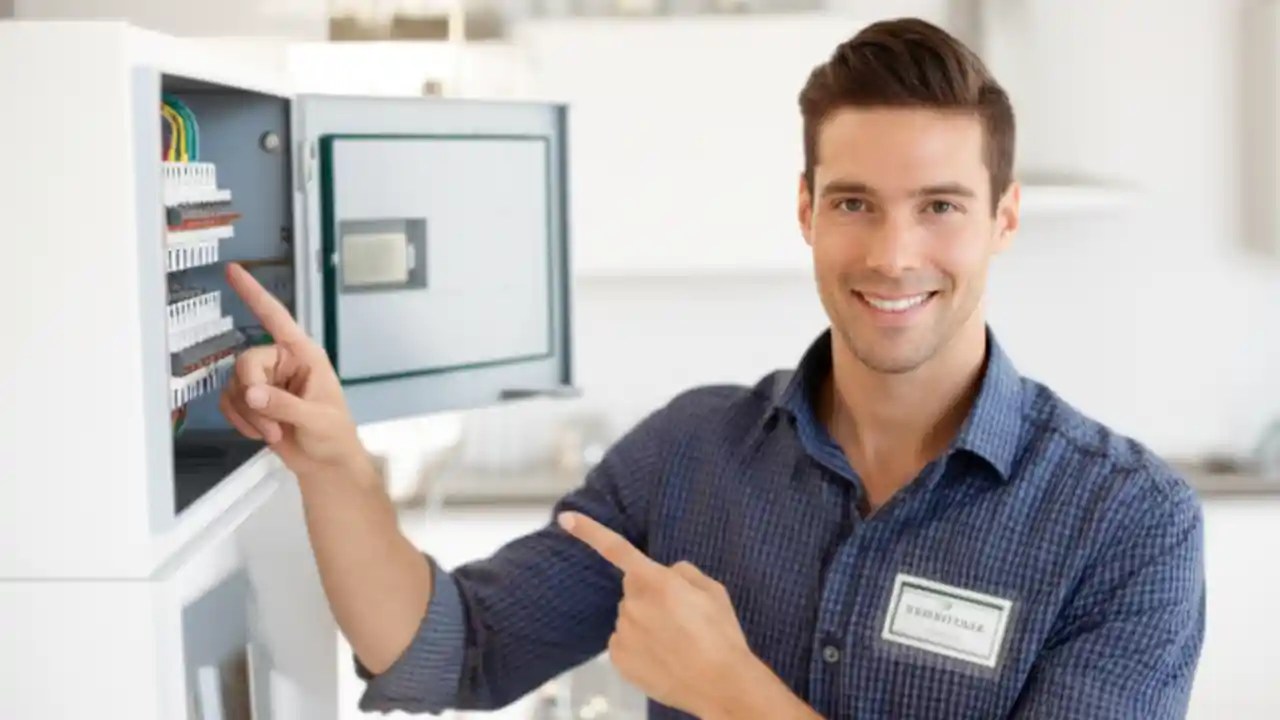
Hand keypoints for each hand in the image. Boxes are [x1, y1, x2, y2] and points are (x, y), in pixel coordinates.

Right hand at [219, 263, 368, 479]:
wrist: (325, 465)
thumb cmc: (334, 436)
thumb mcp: (316, 419)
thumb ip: (285, 405)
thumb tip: (253, 393)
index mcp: (304, 354)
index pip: (276, 318)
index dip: (254, 294)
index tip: (234, 270)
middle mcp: (282, 362)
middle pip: (245, 363)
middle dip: (254, 397)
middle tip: (272, 424)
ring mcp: (265, 381)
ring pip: (234, 387)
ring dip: (249, 416)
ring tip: (274, 432)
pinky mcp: (252, 401)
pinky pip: (229, 403)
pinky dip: (240, 422)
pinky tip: (262, 433)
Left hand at [558, 510, 804, 718]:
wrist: (720, 685)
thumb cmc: (721, 636)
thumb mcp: (713, 591)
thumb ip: (684, 573)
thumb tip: (667, 574)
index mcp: (656, 581)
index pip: (617, 549)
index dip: (589, 531)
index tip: (565, 517)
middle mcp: (633, 604)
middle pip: (634, 590)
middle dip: (651, 596)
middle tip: (680, 618)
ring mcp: (623, 632)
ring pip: (630, 618)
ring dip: (646, 623)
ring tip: (676, 642)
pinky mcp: (618, 658)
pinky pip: (624, 642)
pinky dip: (639, 647)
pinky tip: (662, 657)